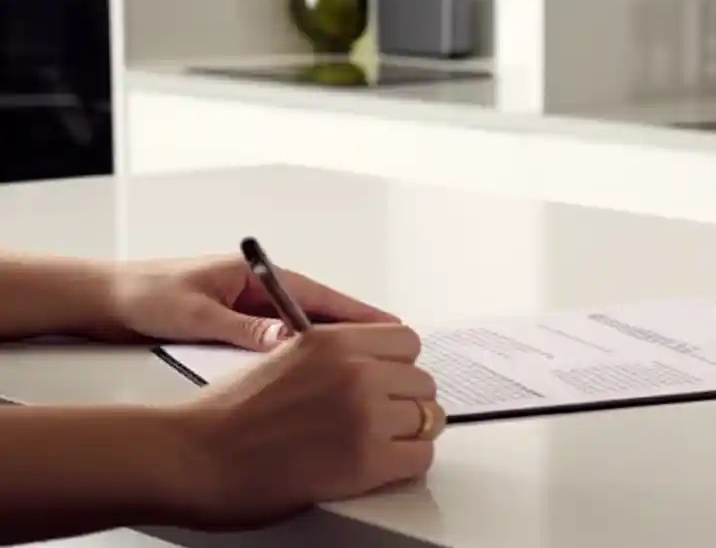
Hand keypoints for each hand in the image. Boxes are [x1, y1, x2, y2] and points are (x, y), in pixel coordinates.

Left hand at [106, 257, 397, 349]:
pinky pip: (283, 347)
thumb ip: (244, 329)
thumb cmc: (147, 294)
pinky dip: (303, 360)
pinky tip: (316, 380)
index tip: (395, 333)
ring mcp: (255, 312)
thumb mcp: (198, 316)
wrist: (108, 299)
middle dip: (358, 338)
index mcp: (260, 279)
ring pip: (306, 335)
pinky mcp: (242, 331)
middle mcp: (263, 294)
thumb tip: (287, 341)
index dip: (363, 318)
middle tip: (392, 361)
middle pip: (324, 318)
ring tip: (363, 375)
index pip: (326, 299)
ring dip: (331, 351)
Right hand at [173, 323, 446, 527]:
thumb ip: (332, 356)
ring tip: (382, 446)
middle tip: (384, 421)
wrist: (193, 457)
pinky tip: (382, 468)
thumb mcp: (284, 356)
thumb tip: (372, 367)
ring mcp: (365, 414)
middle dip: (406, 402)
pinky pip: (420, 457)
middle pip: (421, 381)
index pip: (406, 341)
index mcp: (334, 341)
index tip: (390, 382)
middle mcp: (355, 371)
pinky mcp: (368, 459)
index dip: (398, 366)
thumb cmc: (224, 415)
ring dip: (409, 434)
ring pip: (428, 418)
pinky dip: (407, 464)